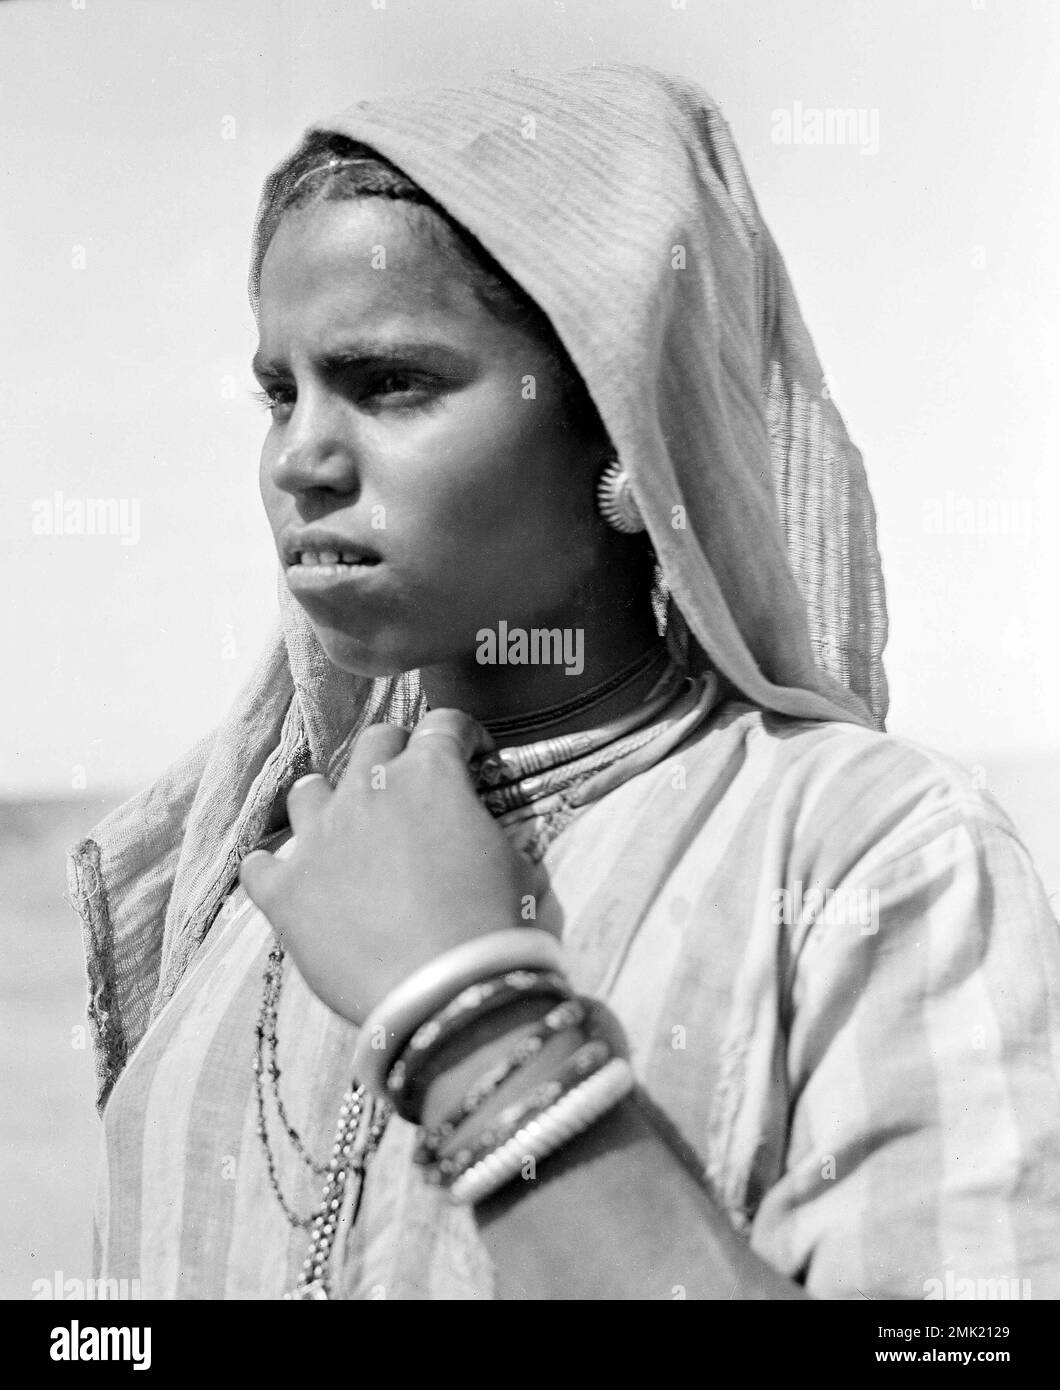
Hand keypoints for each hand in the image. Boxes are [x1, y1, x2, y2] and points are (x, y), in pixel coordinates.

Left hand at [239, 709, 542, 1024]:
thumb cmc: (495, 928)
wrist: (449, 994)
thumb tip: (480, 834)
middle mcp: (368, 791)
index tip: (469, 755)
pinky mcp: (285, 890)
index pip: (443, 726)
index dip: (460, 737)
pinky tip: (288, 882)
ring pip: (308, 791)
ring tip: (342, 829)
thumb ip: (489, 833)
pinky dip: (273, 869)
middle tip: (410, 789)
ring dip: (328, 802)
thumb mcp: (517, 864)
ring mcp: (319, 838)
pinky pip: (258, 865)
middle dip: (396, 756)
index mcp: (430, 777)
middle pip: (374, 744)